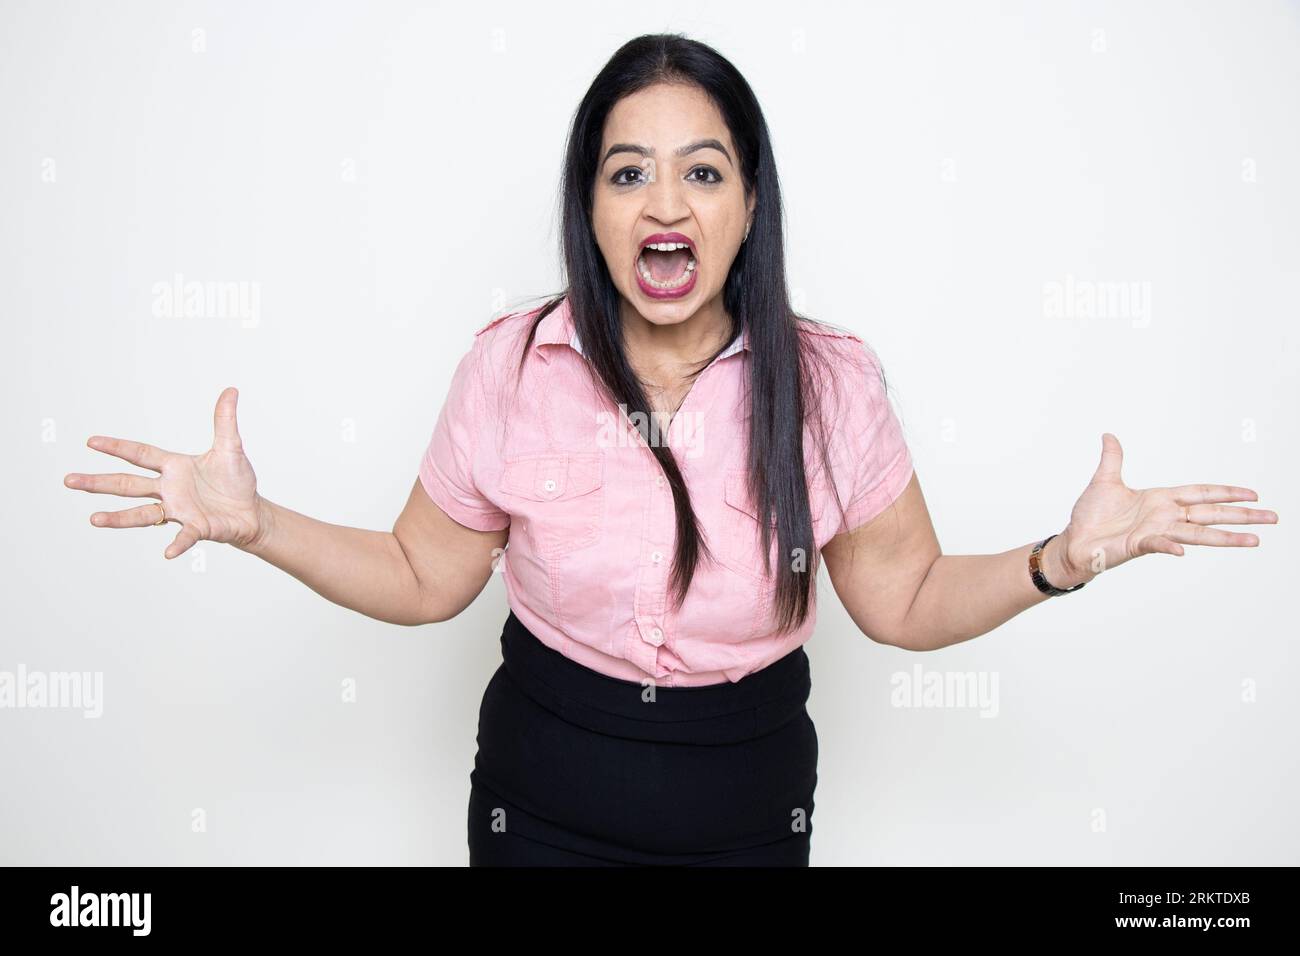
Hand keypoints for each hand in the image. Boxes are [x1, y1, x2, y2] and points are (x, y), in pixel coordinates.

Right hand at [64, 387, 261, 558]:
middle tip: (69, 480)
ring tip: (94, 519)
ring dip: (119, 518)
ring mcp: (180, 510)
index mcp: (174, 467)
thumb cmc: (237, 481)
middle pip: (128, 485)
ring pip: (143, 514)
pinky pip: (185, 537)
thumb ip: (225, 420)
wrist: (253, 511)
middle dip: (99, 483)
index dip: (117, 448)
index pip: (140, 454)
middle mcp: (170, 490)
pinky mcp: (198, 528)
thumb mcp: (231, 447)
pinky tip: (168, 553)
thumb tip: (231, 389)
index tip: (91, 441)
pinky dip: (177, 544)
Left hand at [1048, 433, 1278, 584]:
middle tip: (1273, 518)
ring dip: (1225, 537)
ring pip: (1197, 534)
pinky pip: (1159, 545)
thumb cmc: (1090, 516)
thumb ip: (1113, 458)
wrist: (1074, 541)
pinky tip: (1184, 551)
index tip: (1254, 494)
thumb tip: (1109, 435)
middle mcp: (1164, 517)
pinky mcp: (1139, 545)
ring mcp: (1155, 532)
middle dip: (1242, 515)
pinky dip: (1170, 547)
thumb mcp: (1104, 480)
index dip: (1227, 492)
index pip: (1201, 493)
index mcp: (1160, 500)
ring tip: (1254, 540)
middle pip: (1210, 514)